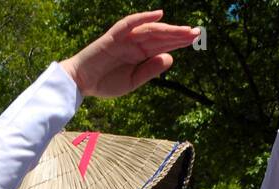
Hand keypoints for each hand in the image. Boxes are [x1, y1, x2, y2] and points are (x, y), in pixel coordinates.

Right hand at [59, 11, 200, 98]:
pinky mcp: (114, 36)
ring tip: (184, 30)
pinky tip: (158, 15)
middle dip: (178, 34)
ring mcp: (125, 38)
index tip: (195, 39)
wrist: (81, 83)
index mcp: (140, 54)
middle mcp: (134, 43)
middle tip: (197, 32)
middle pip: (160, 35)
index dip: (178, 41)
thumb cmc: (105, 83)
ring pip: (149, 30)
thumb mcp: (133, 81)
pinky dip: (142, 18)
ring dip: (167, 28)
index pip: (162, 45)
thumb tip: (170, 57)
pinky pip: (129, 24)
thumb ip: (150, 70)